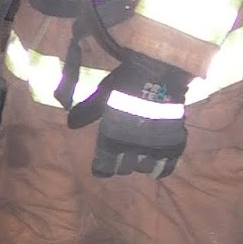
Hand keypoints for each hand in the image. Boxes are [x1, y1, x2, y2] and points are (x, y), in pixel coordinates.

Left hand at [89, 55, 190, 179]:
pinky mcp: (172, 144)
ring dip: (140, 164)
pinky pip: (166, 166)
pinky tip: (158, 168)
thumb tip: (70, 124)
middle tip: (123, 157)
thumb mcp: (102, 96)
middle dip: (121, 164)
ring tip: (141, 157)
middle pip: (124, 169)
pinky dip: (161, 169)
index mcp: (111, 138)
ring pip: (144, 168)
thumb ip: (87, 112)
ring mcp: (152, 148)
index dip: (102, 168)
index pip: (103, 167)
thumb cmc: (126, 84)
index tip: (102, 166)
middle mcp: (130, 148)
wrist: (158, 75)